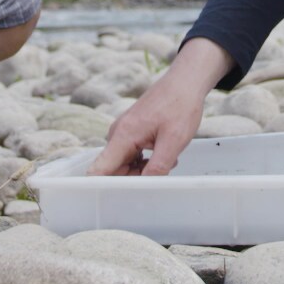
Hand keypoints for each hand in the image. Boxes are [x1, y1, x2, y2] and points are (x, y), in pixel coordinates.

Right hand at [89, 38, 230, 175]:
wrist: (185, 82)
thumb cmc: (180, 106)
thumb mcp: (173, 141)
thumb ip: (157, 167)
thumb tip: (144, 188)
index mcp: (123, 136)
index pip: (98, 169)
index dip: (99, 187)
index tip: (111, 201)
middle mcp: (118, 133)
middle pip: (113, 170)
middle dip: (133, 178)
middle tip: (159, 173)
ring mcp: (123, 131)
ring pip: (124, 163)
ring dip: (142, 168)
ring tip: (166, 158)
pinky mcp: (131, 130)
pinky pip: (130, 153)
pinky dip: (145, 159)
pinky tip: (162, 152)